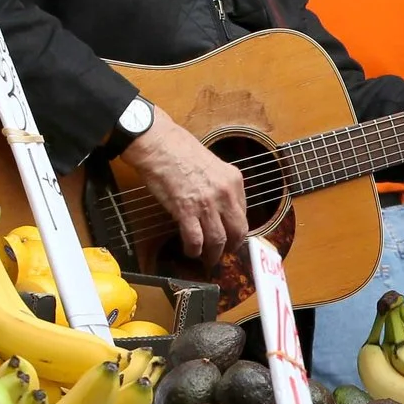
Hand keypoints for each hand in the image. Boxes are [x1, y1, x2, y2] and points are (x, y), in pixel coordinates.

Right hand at [123, 113, 248, 260]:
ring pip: (218, 240)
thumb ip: (221, 185)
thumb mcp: (213, 164)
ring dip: (213, 255)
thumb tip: (222, 208)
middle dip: (231, 247)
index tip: (231, 236)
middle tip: (224, 253)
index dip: (237, 229)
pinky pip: (195, 240)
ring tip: (207, 260)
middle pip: (237, 231)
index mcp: (234, 180)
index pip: (243, 213)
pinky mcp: (186, 211)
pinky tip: (190, 251)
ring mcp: (206, 204)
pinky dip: (194, 250)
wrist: (159, 144)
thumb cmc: (181, 150)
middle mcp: (225, 194)